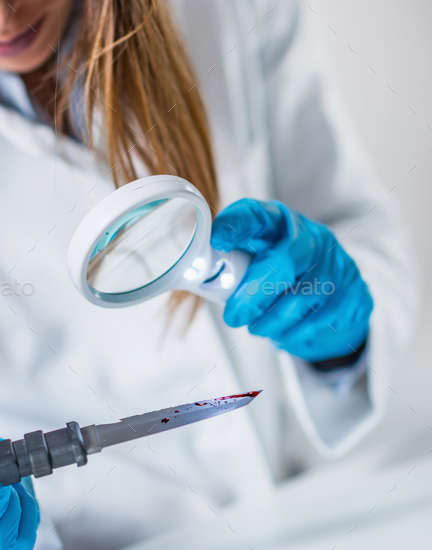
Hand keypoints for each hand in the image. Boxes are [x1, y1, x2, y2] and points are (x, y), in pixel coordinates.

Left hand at [211, 198, 372, 361]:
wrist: (338, 293)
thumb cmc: (283, 274)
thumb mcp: (259, 257)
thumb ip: (232, 259)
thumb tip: (193, 273)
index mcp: (282, 224)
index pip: (259, 215)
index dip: (237, 224)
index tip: (217, 238)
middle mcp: (315, 238)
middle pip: (286, 260)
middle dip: (255, 294)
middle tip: (233, 317)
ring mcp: (340, 266)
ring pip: (303, 297)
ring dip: (272, 321)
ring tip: (257, 329)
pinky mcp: (356, 296)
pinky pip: (322, 321)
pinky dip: (296, 334)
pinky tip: (284, 335)